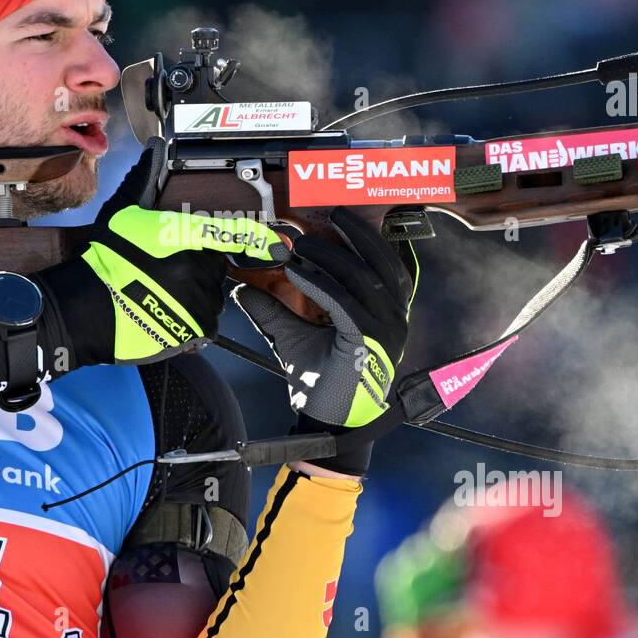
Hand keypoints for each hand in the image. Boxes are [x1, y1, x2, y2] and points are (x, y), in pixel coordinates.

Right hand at [36, 137, 289, 366]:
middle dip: (197, 266)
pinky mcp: (194, 330)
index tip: (275, 245)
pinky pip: (204, 322)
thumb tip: (155, 149)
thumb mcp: (122, 213)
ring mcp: (197, 302)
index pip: (230, 233)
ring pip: (209, 295)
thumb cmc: (104, 259)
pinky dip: (190, 320)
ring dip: (194, 294)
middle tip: (166, 269)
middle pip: (213, 266)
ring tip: (161, 294)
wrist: (87, 308)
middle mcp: (197, 270)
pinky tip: (165, 313)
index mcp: (184, 237)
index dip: (255, 238)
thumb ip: (144, 181)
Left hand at [232, 207, 418, 473]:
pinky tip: (295, 272)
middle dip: (356, 235)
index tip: (341, 216)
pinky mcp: (368, 343)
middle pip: (382, 263)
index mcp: (389, 313)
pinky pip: (345, 303)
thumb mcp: (293, 336)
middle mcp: (395, 319)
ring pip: (363, 279)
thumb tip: (242, 287)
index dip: (368, 238)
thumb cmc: (320, 380)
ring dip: (331, 257)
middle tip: (330, 214)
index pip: (388, 264)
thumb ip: (273, 310)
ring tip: (300, 246)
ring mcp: (386, 332)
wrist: (327, 423)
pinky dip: (320, 284)